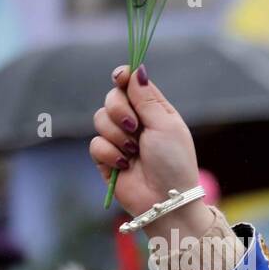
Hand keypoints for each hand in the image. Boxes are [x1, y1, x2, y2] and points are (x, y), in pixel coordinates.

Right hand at [88, 64, 210, 239]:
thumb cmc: (173, 163)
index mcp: (155, 113)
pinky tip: (124, 166)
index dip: (123, 78)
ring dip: (117, 135)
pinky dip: (110, 153)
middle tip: (135, 127)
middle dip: (119, 110)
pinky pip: (95, 143)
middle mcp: (137, 124)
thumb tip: (136, 69)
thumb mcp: (165, 125)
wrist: (165, 200)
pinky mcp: (107, 158)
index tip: (119, 77)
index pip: (132, 85)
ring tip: (133, 152)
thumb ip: (147, 98)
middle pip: (111, 98)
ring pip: (99, 119)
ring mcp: (120, 141)